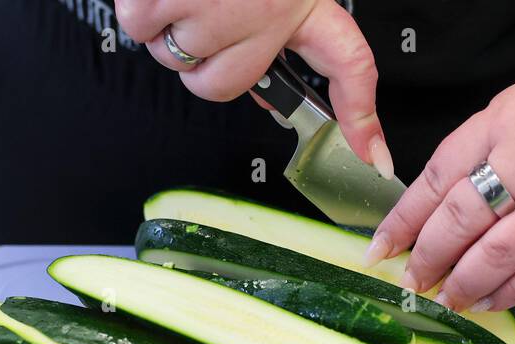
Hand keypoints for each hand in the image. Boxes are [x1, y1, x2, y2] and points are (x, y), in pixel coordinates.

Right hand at [115, 0, 391, 173]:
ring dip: (167, 23)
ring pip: (175, 57)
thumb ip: (273, 25)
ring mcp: (211, 6)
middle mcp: (265, 8)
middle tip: (204, 8)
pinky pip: (141, 28)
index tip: (375, 156)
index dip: (362, 117)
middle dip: (203, 57)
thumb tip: (263, 92)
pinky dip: (139, 4)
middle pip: (220, 85)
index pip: (348, 63)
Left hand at [368, 64, 514, 311]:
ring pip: (501, 255)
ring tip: (448, 298)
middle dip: (429, 259)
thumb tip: (423, 218)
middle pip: (463, 220)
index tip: (380, 250)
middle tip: (414, 281)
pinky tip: (490, 300)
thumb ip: (473, 157)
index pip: (438, 179)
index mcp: (505, 123)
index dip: (402, 223)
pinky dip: (510, 293)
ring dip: (465, 285)